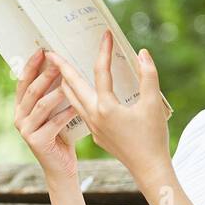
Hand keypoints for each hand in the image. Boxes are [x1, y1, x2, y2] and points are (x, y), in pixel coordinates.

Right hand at [14, 48, 78, 180]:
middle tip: (57, 61)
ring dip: (56, 91)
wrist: (61, 168)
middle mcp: (19, 118)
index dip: (31, 65)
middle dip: (45, 74)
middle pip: (31, 91)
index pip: (23, 82)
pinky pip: (54, 122)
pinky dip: (67, 112)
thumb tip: (62, 67)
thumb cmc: (61, 136)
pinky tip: (78, 105)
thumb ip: (51, 95)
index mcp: (20, 108)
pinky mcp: (37, 142)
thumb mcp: (53, 113)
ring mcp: (26, 131)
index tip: (42, 51)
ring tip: (69, 80)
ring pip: (41, 105)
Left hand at [47, 31, 170, 189]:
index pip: (101, 72)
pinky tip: (80, 94)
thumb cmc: (153, 137)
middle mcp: (94, 116)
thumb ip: (148, 76)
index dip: (104, 52)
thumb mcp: (153, 104)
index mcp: (106, 107)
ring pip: (72, 101)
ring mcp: (93, 126)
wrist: (148, 169)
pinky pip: (80, 111)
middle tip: (51, 52)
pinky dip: (76, 98)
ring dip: (65, 84)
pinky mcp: (96, 134)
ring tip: (60, 71)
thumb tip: (142, 53)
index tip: (105, 35)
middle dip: (62, 68)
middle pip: (72, 87)